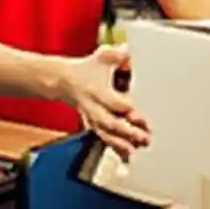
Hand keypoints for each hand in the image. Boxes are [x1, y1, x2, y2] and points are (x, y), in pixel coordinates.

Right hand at [58, 45, 150, 160]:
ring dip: (121, 144)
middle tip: (144, 137)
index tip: (142, 117)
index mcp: (97, 90)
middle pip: (110, 123)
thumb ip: (117, 55)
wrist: (65, 81)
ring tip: (136, 150)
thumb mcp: (102, 57)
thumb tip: (130, 52)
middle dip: (127, 132)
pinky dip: (115, 149)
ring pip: (106, 135)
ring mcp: (93, 119)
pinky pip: (104, 140)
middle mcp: (94, 107)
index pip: (114, 102)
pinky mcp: (94, 126)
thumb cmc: (86, 69)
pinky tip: (128, 156)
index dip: (128, 110)